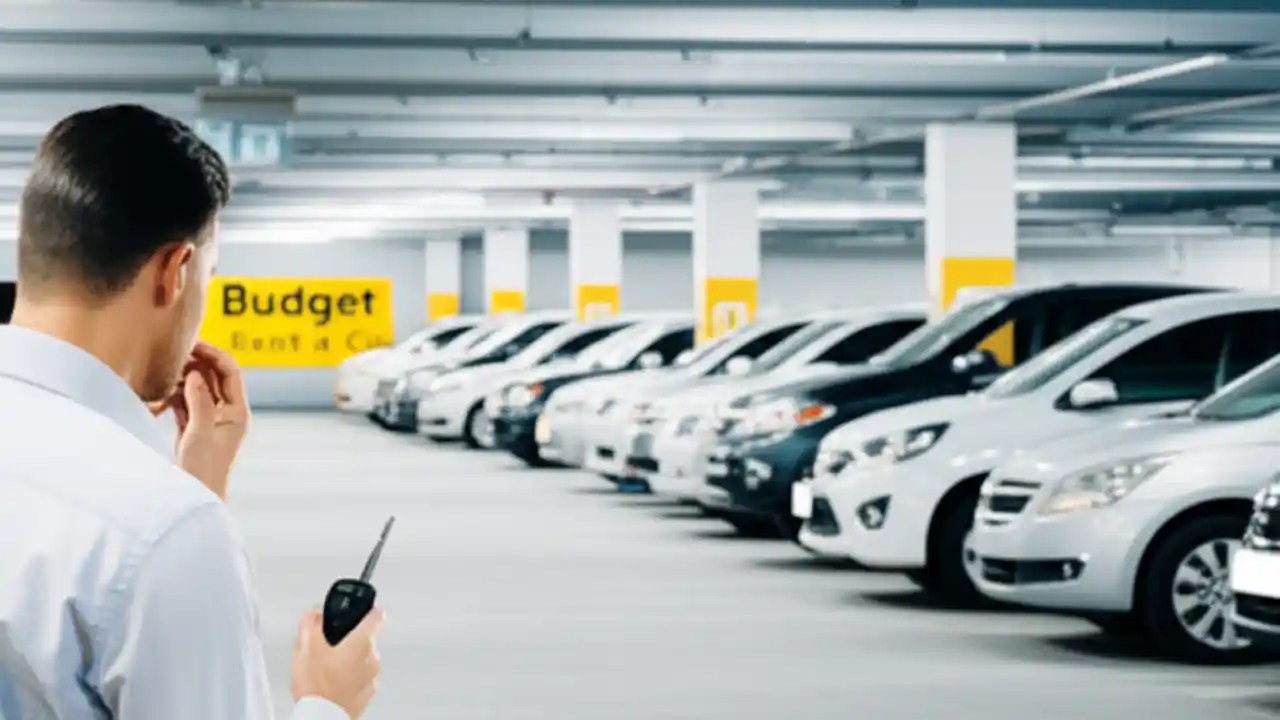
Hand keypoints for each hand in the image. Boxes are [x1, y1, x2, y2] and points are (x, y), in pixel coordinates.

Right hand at [167, 342, 249, 499]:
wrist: (194, 500)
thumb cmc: (202, 472)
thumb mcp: (200, 434)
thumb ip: (200, 402)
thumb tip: (194, 373)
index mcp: (237, 413)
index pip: (230, 373)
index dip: (214, 355)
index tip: (193, 343)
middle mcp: (226, 415)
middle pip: (214, 378)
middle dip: (197, 362)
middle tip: (175, 351)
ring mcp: (209, 421)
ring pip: (198, 389)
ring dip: (183, 377)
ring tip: (165, 367)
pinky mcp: (193, 429)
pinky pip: (185, 403)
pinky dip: (174, 394)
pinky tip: (160, 389)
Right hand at [292, 609, 383, 718]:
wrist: (320, 717)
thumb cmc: (316, 685)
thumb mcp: (305, 646)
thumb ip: (310, 622)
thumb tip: (315, 614)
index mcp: (362, 642)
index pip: (376, 615)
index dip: (369, 610)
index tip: (364, 610)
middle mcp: (373, 658)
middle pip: (365, 639)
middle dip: (349, 641)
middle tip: (329, 648)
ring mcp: (372, 678)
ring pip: (363, 660)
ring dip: (350, 661)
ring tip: (327, 669)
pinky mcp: (367, 694)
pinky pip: (361, 678)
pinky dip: (350, 678)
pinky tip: (333, 683)